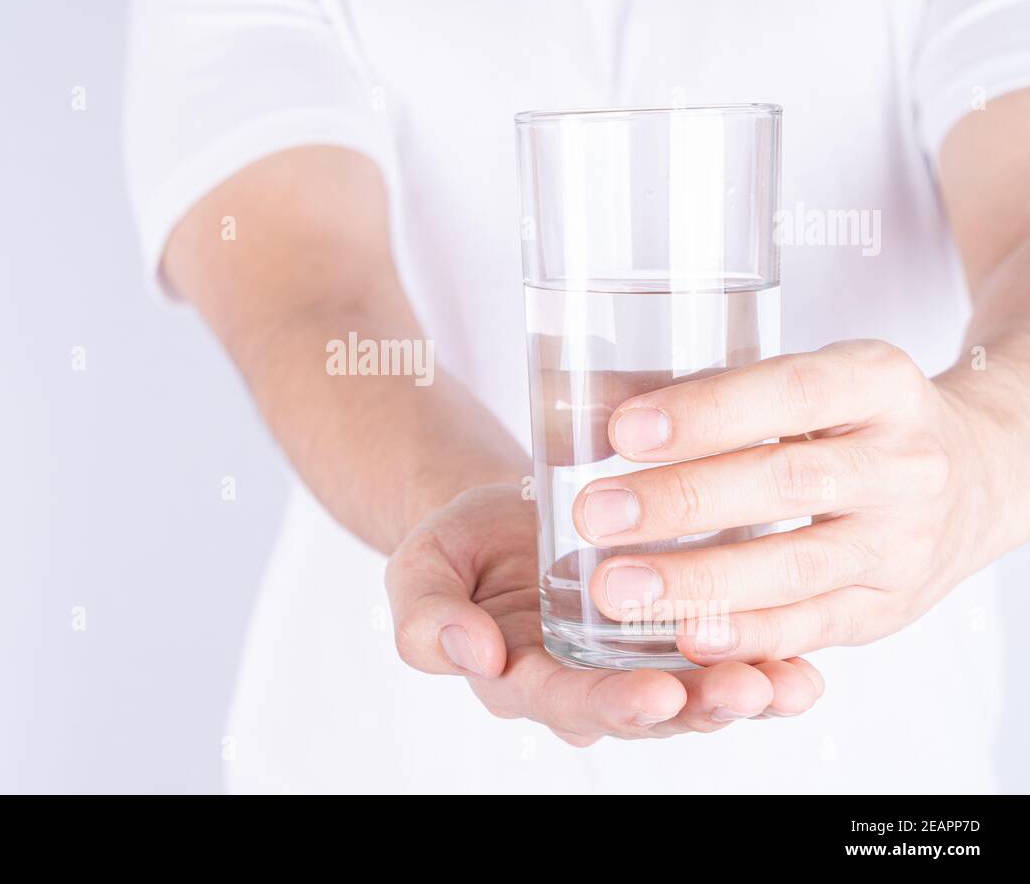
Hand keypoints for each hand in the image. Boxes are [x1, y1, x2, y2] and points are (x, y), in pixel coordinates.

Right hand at [385, 484, 823, 743]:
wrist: (500, 515)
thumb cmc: (459, 547)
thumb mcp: (421, 570)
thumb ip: (427, 619)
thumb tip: (469, 650)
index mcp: (523, 679)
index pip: (566, 703)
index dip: (611, 705)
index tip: (653, 694)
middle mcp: (588, 685)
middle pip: (649, 711)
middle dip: (699, 706)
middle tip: (744, 689)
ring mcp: (636, 663)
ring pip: (696, 694)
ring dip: (746, 693)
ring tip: (789, 684)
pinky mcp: (674, 633)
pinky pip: (723, 656)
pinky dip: (767, 662)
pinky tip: (806, 665)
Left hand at [575, 339, 986, 664]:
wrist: (973, 476)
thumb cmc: (850, 422)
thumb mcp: (802, 382)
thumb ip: (703, 391)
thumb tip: (580, 401)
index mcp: (877, 381)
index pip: (791, 392)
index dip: (706, 413)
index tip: (622, 431)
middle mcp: (903, 462)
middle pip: (786, 483)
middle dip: (681, 501)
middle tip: (594, 514)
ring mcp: (902, 541)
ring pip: (796, 566)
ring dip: (698, 580)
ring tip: (616, 587)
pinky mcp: (888, 606)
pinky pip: (813, 626)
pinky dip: (747, 635)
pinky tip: (685, 637)